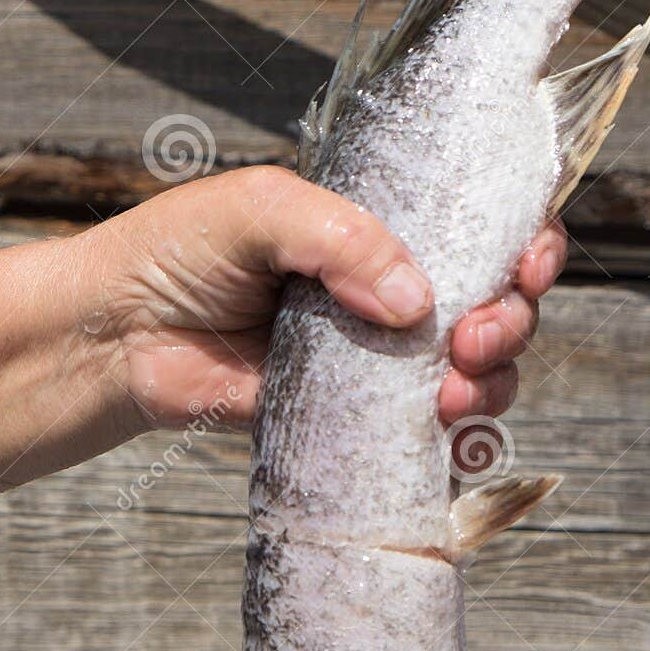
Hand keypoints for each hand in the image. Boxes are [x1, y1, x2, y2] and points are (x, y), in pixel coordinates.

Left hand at [86, 167, 565, 435]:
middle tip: (472, 339)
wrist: (121, 335)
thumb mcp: (262, 208)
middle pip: (499, 308)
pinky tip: (445, 436)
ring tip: (447, 393)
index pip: (485, 229)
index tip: (524, 269)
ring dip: (488, 386)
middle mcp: (394, 292)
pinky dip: (455, 441)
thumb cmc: (180, 253)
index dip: (528, 249)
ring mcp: (379, 360)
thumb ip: (341, 237)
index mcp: (384, 228)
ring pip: (477, 376)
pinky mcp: (356, 420)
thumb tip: (415, 304)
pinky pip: (427, 435)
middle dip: (510, 324)